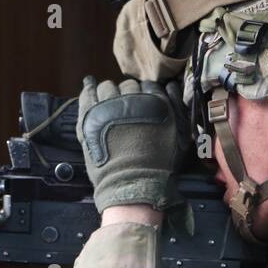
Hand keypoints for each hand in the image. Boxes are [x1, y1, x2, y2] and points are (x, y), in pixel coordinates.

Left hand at [75, 76, 186, 212]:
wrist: (132, 182)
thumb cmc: (159, 164)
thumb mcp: (180, 136)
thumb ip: (176, 107)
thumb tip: (170, 86)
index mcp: (154, 102)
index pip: (148, 86)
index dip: (145, 94)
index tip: (142, 102)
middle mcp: (131, 100)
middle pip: (127, 85)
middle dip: (128, 94)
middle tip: (126, 107)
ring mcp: (107, 107)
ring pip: (107, 87)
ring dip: (109, 93)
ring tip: (108, 102)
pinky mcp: (89, 117)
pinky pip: (87, 95)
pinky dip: (88, 89)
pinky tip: (89, 86)